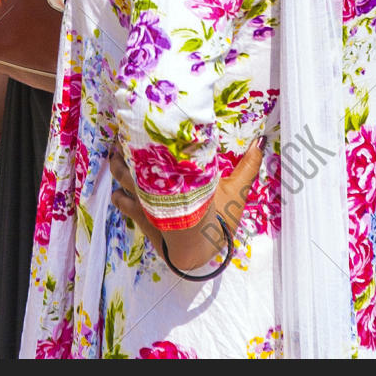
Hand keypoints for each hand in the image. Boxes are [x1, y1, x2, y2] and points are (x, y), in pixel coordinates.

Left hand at [111, 139, 263, 268]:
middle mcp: (158, 183)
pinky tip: (117, 191)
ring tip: (113, 157)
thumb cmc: (216, 221)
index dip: (145, 135)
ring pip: (123, 179)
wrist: (199, 253)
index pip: (157, 147)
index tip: (138, 123)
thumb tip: (262, 141)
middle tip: (119, 137)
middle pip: (134, 160)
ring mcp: (146, 201)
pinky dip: (118, 195)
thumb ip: (248, 165)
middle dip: (125, 148)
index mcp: (178, 173)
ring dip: (117, 168)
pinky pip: (122, 203)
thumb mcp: (236, 191)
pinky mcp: (140, 218)